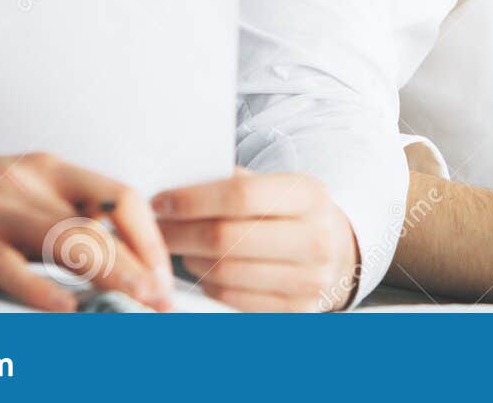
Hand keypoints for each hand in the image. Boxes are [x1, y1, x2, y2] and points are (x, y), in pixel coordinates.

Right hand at [0, 146, 173, 310]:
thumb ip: (60, 211)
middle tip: (162, 299)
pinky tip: (66, 310)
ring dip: (112, 276)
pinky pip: (11, 268)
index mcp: (48, 168)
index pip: (121, 197)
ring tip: (136, 304)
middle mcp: (29, 183)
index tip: (164, 270)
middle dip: (142, 264)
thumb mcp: (15, 187)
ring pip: (71, 242)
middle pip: (106, 222)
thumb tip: (108, 248)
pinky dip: (43, 292)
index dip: (150, 237)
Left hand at [154, 168, 358, 310]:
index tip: (160, 202)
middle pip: (227, 238)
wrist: (335, 249)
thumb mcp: (275, 185)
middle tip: (157, 228)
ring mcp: (308, 280)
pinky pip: (230, 299)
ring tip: (177, 246)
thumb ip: (232, 181)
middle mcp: (316, 239)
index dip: (193, 200)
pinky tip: (201, 268)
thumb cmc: (290, 212)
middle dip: (180, 233)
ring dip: (189, 259)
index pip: (241, 195)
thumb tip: (174, 187)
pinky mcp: (295, 310)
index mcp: (310, 195)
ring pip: (224, 273)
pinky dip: (206, 284)